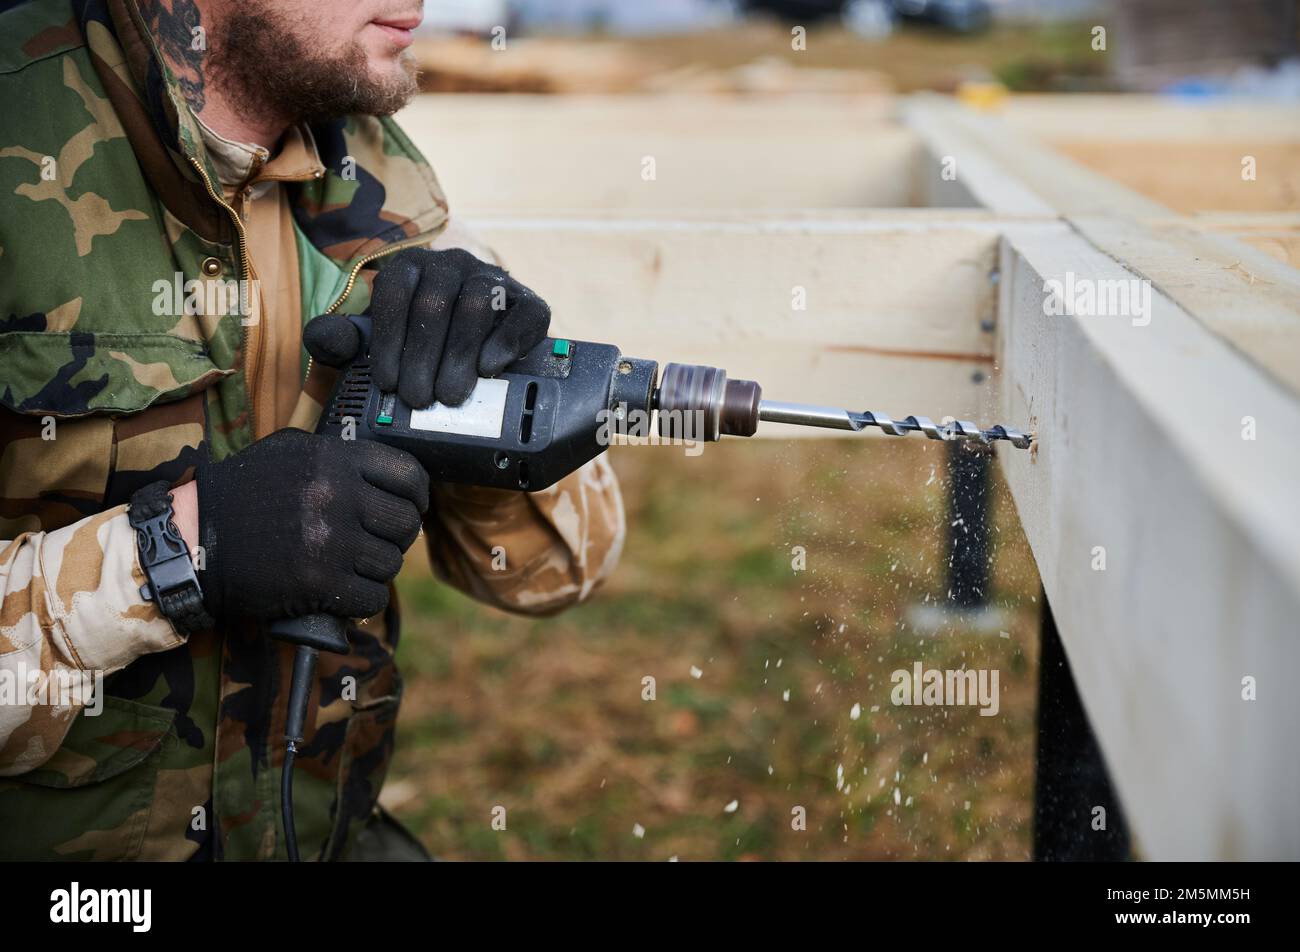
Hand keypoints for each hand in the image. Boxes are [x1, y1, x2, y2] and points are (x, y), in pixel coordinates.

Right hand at [195, 428, 428, 620]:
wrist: (194, 539)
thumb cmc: (241, 494)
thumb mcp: (288, 451)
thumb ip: (337, 456)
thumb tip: (385, 476)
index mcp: (336, 459)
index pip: (409, 476)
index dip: (416, 496)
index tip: (410, 507)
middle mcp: (338, 496)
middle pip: (406, 523)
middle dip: (397, 537)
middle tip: (378, 542)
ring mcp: (331, 541)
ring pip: (391, 563)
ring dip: (378, 570)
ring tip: (354, 566)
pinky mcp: (321, 583)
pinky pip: (372, 596)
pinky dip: (364, 599)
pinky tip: (347, 592)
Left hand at [303, 248, 550, 407]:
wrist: (476, 351)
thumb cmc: (418, 348)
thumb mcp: (377, 344)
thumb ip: (345, 341)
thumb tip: (321, 337)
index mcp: (410, 267)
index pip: (395, 289)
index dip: (390, 338)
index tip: (388, 382)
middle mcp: (451, 264)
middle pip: (435, 302)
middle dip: (423, 356)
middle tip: (418, 399)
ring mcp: (493, 280)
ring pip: (478, 302)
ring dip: (460, 353)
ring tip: (451, 394)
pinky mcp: (529, 301)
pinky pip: (525, 312)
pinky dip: (507, 340)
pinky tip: (490, 368)